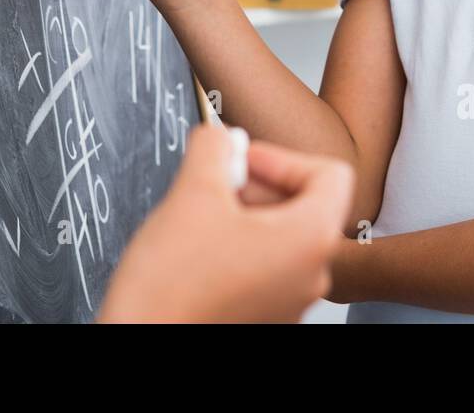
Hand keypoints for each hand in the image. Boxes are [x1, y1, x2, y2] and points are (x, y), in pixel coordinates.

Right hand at [96, 125, 354, 323]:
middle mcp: (312, 274)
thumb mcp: (192, 192)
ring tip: (201, 217)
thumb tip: (222, 137)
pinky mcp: (266, 317)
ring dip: (244, 215)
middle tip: (216, 184)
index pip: (330, 174)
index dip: (282, 157)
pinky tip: (199, 250)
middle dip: (257, 185)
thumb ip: (215, 147)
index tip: (243, 160)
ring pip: (282, 237)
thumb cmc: (173, 288)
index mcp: (310, 239)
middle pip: (305, 205)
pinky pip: (265, 267)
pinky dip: (237, 247)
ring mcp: (291, 301)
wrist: (143, 337)